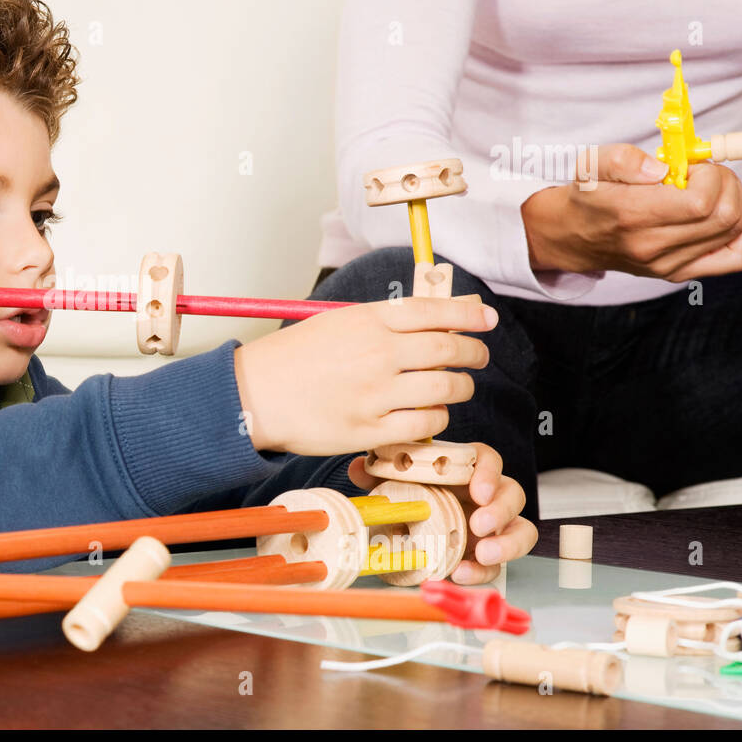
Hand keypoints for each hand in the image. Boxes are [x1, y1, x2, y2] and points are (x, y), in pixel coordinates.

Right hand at [233, 297, 495, 455]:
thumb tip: (435, 318)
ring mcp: (375, 394)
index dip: (469, 314)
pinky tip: (432, 412)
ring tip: (458, 387)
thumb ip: (384, 321)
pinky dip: (438, 417)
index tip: (487, 318)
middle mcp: (377, 354)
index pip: (435, 312)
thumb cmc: (293, 357)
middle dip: (474, 354)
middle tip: (478, 356)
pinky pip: (425, 423)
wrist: (254, 394)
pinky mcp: (369, 429)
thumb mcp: (337, 323)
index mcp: (368, 321)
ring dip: (461, 388)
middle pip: (449, 351)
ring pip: (445, 389)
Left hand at [348, 442, 537, 583]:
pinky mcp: (485, 556)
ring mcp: (491, 528)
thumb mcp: (391, 483)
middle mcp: (484, 497)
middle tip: (480, 525)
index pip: (487, 459)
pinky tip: (461, 573)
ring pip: (519, 531)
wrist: (401, 533)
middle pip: (512, 494)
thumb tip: (360, 466)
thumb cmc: (406, 498)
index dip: (488, 472)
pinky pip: (496, 565)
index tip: (477, 490)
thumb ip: (378, 473)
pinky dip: (481, 572)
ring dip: (506, 543)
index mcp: (463, 471)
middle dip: (500, 510)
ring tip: (483, 553)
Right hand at [521, 143, 741, 280]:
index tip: (689, 168)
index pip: (701, 202)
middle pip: (725, 216)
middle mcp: (652, 246)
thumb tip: (662, 169)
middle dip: (725, 183)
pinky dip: (741, 233)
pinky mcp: (678, 274)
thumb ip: (624, 159)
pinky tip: (722, 217)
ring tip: (704, 192)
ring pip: (734, 230)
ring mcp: (667, 265)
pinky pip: (734, 257)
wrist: (571, 236)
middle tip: (701, 175)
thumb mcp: (591, 165)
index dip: (708, 176)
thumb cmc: (588, 197)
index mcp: (632, 216)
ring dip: (731, 201)